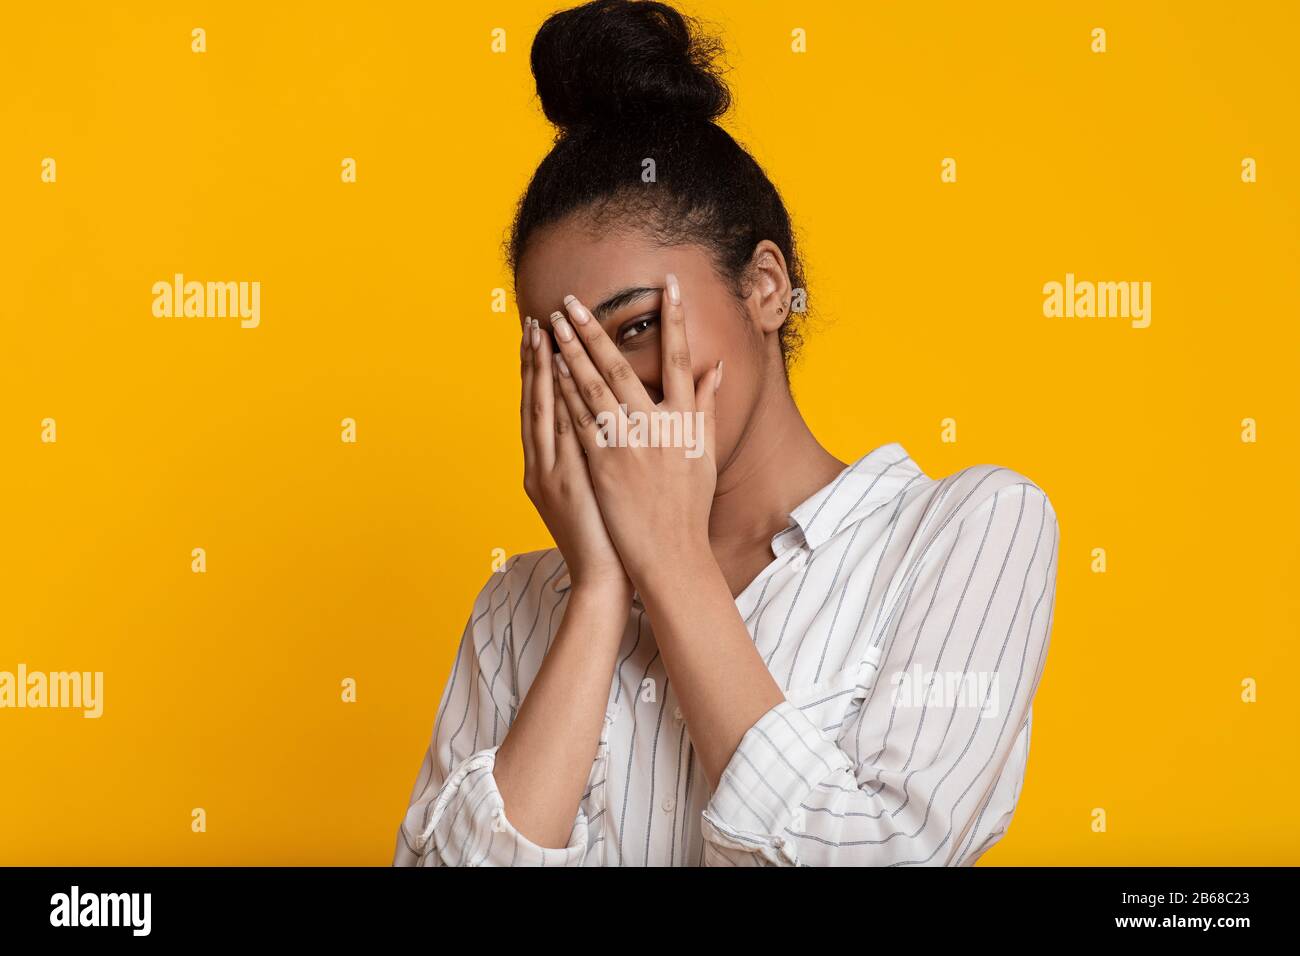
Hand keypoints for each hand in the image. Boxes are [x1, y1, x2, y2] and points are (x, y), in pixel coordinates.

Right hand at [519, 314, 631, 596]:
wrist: (606, 577)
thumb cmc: (608, 535)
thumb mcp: (596, 489)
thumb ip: (594, 455)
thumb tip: (603, 426)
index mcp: (548, 465)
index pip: (542, 407)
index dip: (539, 370)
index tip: (540, 333)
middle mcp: (544, 464)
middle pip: (536, 402)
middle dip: (534, 360)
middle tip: (535, 320)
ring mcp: (553, 472)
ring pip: (544, 411)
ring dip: (542, 370)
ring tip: (543, 334)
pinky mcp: (568, 481)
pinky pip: (562, 433)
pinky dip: (558, 401)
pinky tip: (559, 373)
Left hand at [548, 273, 721, 586]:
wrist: (670, 555)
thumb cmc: (688, 507)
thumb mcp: (704, 455)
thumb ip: (704, 408)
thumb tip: (713, 369)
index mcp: (684, 421)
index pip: (679, 359)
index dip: (675, 319)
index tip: (667, 285)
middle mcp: (655, 428)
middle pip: (621, 367)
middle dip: (596, 330)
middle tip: (574, 300)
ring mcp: (626, 446)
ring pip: (592, 388)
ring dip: (569, 353)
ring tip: (553, 324)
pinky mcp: (601, 465)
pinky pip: (578, 421)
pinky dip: (562, 393)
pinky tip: (547, 370)